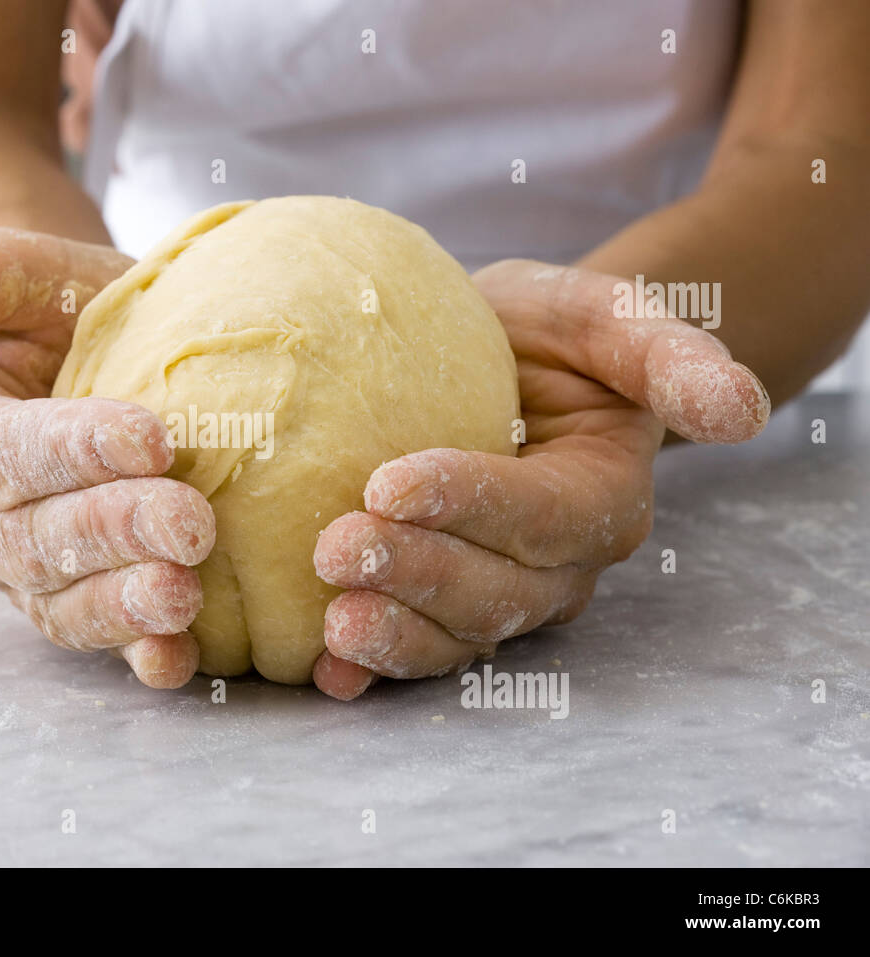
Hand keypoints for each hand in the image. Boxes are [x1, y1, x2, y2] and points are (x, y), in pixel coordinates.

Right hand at [0, 228, 214, 687]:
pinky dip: (136, 654)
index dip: (70, 451)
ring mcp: (24, 573)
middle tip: (189, 523)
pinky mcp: (80, 601)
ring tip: (182, 595)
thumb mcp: (10, 276)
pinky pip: (98, 639)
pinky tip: (175, 658)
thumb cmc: (53, 312)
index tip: (151, 439)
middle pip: (33, 540)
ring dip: (121, 606)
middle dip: (110, 534)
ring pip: (61, 602)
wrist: (98, 358)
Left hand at [312, 259, 770, 699]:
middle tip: (336, 548)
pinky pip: (419, 649)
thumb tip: (739, 411)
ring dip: (396, 637)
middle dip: (418, 577)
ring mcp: (504, 595)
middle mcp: (558, 563)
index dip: (471, 505)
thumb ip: (669, 355)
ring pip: (460, 635)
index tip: (389, 484)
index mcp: (601, 495)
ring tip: (332, 626)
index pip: (541, 514)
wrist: (497, 367)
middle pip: (497, 590)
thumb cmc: (549, 335)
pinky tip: (329, 672)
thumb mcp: (603, 316)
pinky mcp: (446, 609)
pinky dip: (374, 671)